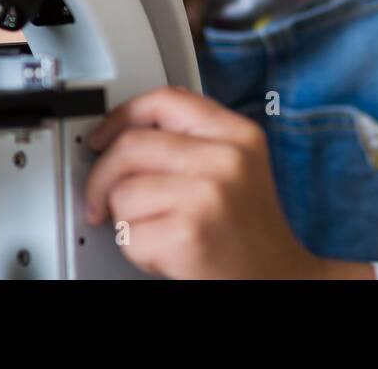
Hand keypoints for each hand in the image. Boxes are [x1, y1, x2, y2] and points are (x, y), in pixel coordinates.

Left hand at [83, 85, 324, 278]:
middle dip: (102, 177)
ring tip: (159, 230)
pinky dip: (136, 250)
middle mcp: (225, 158)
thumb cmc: (247, 229)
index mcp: (238, 134)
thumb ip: (190, 140)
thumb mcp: (235, 165)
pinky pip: (128, 233)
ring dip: (127, 220)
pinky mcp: (188, 234)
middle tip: (99, 200)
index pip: (165, 100)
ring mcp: (207, 195)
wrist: (278, 277)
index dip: (122, 116)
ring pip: (123, 192)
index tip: (101, 138)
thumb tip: (120, 135)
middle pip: (131, 145)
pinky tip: (166, 252)